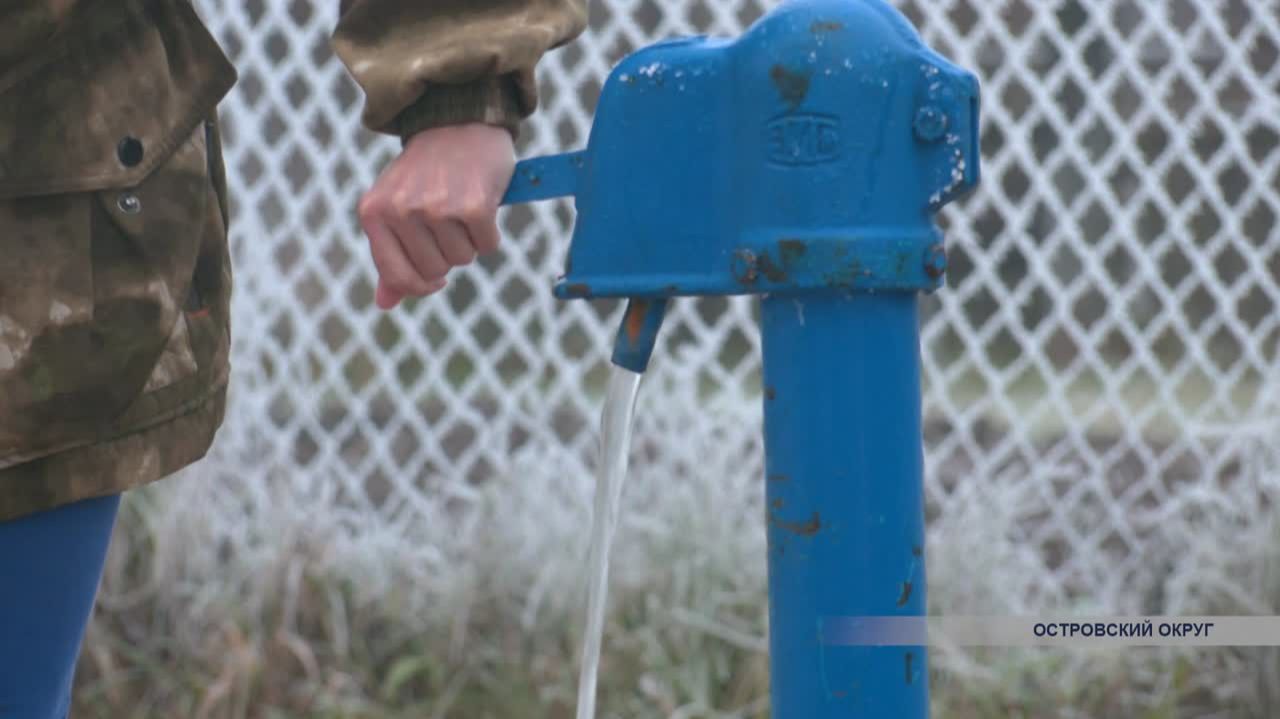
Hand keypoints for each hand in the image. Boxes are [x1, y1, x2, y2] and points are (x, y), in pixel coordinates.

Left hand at [357, 123, 515, 308]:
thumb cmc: (427, 170)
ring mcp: (436, 207)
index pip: (398, 276)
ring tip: (463, 206)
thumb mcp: (397, 207)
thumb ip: (391, 255)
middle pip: (435, 271)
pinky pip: (487, 246)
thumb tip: (385, 303)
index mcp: (374, 212)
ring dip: (469, 240)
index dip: (421, 284)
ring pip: (462, 260)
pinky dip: (490, 232)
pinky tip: (483, 205)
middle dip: (448, 254)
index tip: (435, 276)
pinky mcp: (473, 206)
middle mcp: (401, 210)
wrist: (459, 120)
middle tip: (450, 220)